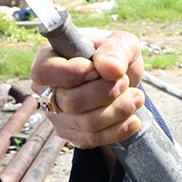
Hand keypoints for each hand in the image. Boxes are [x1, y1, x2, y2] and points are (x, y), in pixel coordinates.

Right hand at [30, 30, 145, 148]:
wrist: (124, 80)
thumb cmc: (115, 57)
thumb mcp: (122, 42)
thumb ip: (115, 48)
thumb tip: (110, 68)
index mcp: (49, 59)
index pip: (45, 71)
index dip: (73, 73)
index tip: (97, 70)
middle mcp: (47, 90)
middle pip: (70, 101)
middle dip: (105, 92)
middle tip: (125, 81)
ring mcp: (58, 115)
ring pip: (86, 123)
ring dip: (118, 110)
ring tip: (136, 97)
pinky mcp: (73, 135)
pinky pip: (94, 139)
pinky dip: (119, 130)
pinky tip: (133, 119)